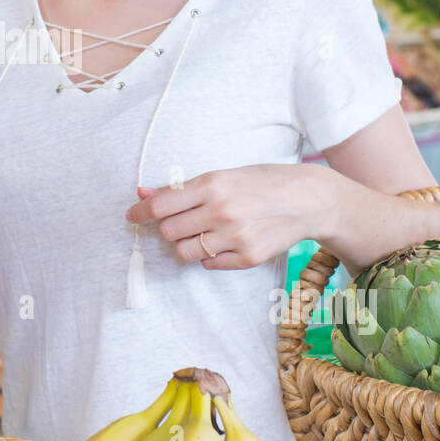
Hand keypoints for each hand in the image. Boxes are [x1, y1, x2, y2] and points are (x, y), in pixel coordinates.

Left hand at [123, 164, 333, 269]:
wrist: (308, 200)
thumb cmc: (261, 182)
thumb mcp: (222, 176)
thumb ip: (181, 189)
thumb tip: (143, 194)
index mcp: (212, 185)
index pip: (161, 206)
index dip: (140, 213)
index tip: (132, 216)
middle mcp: (222, 211)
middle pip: (168, 232)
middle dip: (169, 228)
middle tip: (183, 221)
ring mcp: (235, 237)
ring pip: (184, 252)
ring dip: (187, 244)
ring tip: (205, 231)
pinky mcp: (247, 258)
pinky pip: (208, 264)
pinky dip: (210, 255)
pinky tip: (225, 241)